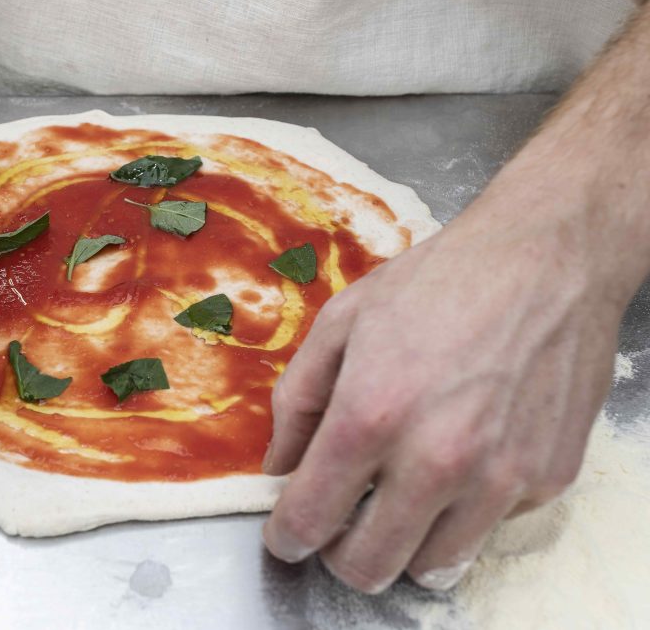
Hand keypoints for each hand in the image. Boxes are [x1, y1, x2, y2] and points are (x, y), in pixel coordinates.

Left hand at [261, 202, 620, 592]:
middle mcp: (436, 459)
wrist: (546, 259)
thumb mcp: (341, 322)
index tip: (287, 535)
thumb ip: (298, 401)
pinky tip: (462, 461)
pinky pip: (488, 528)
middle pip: (369, 566)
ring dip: (403, 545)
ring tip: (399, 500)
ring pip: (431, 567)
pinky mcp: (547, 479)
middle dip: (341, 555)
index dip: (287, 536)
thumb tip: (280, 465)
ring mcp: (499, 477)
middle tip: (340, 524)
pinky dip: (464, 512)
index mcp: (370, 415)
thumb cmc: (437, 282)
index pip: (310, 519)